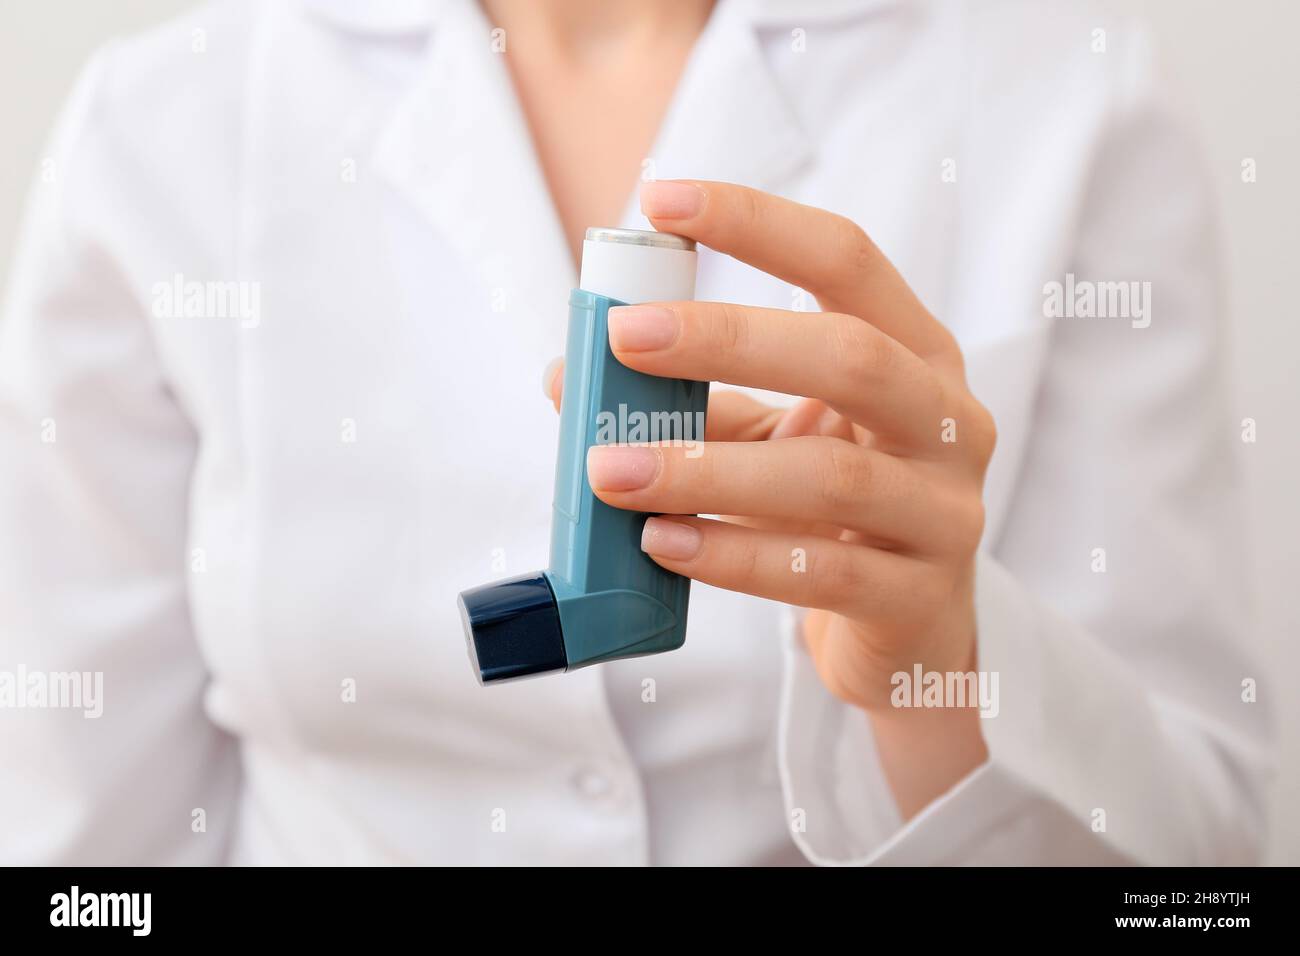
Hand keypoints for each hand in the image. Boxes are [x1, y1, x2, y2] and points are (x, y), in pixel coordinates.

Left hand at [547, 180, 995, 814]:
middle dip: (729, 338)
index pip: (848, 261)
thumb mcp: (777, 439)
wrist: (910, 630)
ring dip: (707, 469)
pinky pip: (822, 572)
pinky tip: (662, 543)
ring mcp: (944, 512)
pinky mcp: (919, 597)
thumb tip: (564, 375)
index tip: (660, 202)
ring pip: (830, 476)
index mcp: (917, 354)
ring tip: (609, 470)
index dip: (758, 223)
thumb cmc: (835, 512)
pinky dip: (733, 556)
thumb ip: (695, 403)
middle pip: (849, 356)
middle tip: (622, 337)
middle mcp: (948, 420)